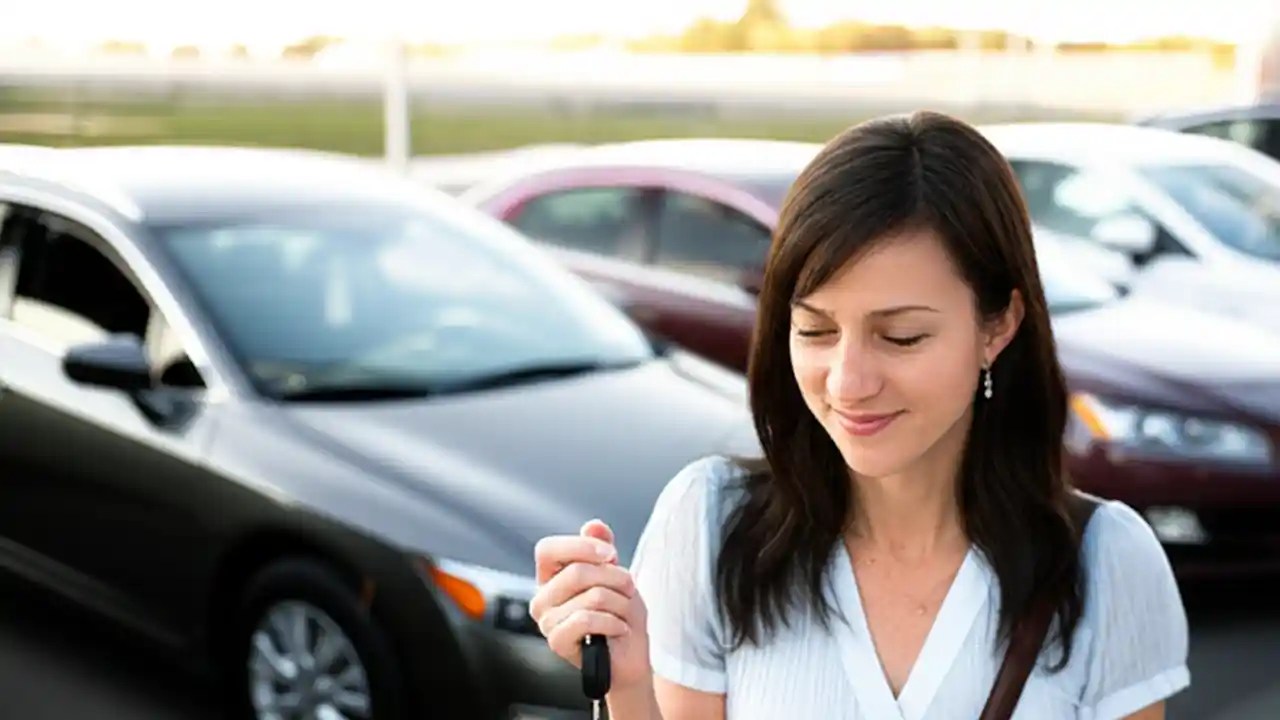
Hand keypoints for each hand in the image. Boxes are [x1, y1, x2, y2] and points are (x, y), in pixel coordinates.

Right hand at [530, 519, 651, 691]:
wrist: (630, 654)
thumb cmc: (619, 612)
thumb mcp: (614, 572)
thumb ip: (601, 548)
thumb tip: (593, 525)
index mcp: (550, 577)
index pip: (547, 549)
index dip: (580, 546)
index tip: (611, 554)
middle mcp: (542, 598)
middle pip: (577, 572)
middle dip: (615, 577)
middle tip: (629, 588)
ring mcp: (546, 621)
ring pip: (590, 597)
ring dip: (620, 603)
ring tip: (624, 612)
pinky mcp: (556, 642)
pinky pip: (587, 620)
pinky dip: (613, 622)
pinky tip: (620, 628)